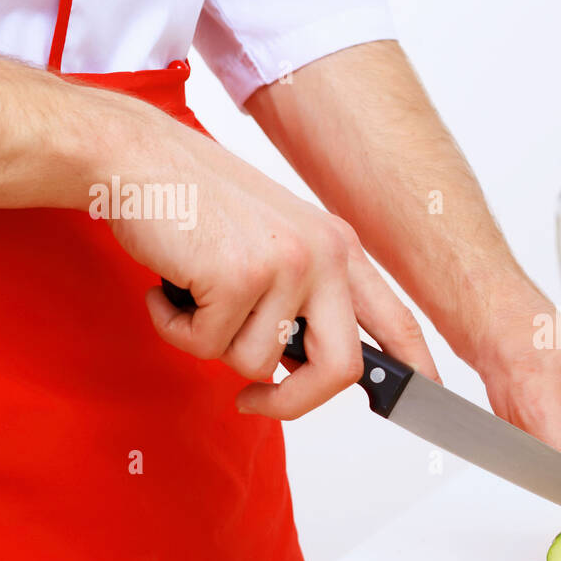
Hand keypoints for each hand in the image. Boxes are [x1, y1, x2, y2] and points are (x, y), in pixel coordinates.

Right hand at [109, 123, 438, 418]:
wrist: (137, 158)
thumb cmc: (197, 202)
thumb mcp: (275, 242)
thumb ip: (305, 297)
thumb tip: (305, 367)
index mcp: (340, 249)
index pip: (395, 319)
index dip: (414, 363)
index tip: (422, 394)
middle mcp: (324, 256)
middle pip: (341, 369)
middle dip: (295, 402)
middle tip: (255, 401)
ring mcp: (286, 266)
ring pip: (255, 363)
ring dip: (209, 341)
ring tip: (193, 291)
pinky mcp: (238, 277)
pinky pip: (205, 346)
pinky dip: (175, 326)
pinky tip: (169, 284)